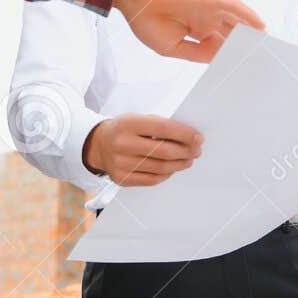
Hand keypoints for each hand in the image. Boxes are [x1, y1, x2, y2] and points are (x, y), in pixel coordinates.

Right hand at [82, 114, 202, 186]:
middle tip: (196, 150)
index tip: (198, 138)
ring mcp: (121, 163)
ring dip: (180, 164)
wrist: (98, 144)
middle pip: (164, 151)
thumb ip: (159, 125)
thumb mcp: (137, 119)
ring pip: (160, 167)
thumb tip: (188, 137)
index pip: (163, 128)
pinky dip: (166, 174)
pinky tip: (172, 168)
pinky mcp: (122, 178)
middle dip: (186, 151)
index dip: (185, 134)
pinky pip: (152, 179)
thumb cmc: (124, 130)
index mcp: (128, 124)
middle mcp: (123, 144)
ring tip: (188, 160)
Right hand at [112, 0, 264, 62]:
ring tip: (267, 47)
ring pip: (237, 22)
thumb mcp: (172, 48)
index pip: (220, 47)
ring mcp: (210, 10)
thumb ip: (197, 53)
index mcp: (196, 33)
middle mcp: (206, 21)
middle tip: (262, 61)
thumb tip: (219, 59)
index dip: (232, 58)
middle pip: (233, 35)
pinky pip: (235, 6)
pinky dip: (249, 15)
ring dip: (252, 33)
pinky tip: (261, 26)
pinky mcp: (211, 0)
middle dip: (246, 47)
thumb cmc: (148, 22)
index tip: (245, 71)